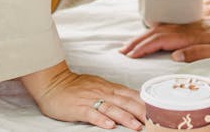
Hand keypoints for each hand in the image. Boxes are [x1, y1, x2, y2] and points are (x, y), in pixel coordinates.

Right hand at [21, 61, 144, 129]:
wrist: (52, 83)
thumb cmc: (76, 87)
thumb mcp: (98, 86)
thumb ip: (114, 93)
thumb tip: (132, 100)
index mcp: (108, 87)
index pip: (130, 95)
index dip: (144, 103)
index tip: (157, 111)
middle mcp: (102, 92)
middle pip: (125, 102)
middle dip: (140, 112)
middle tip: (153, 121)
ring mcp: (90, 100)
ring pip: (111, 108)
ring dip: (125, 118)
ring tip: (136, 126)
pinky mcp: (78, 108)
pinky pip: (91, 113)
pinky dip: (101, 119)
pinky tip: (109, 126)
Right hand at [120, 13, 209, 61]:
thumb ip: (197, 52)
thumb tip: (174, 56)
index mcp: (190, 35)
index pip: (161, 41)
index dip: (144, 48)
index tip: (130, 55)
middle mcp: (187, 28)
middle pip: (157, 34)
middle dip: (138, 42)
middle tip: (122, 51)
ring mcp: (189, 25)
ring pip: (161, 29)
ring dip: (144, 36)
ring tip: (132, 44)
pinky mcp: (194, 24)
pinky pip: (169, 27)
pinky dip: (156, 31)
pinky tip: (152, 34)